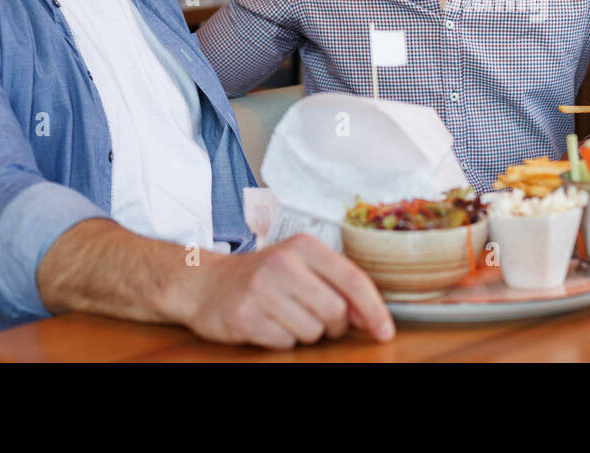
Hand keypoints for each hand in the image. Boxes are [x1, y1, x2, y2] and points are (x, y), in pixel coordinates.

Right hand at [183, 234, 394, 348]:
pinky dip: (282, 340)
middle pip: (335, 311)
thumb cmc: (263, 277)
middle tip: (317, 319)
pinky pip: (285, 343)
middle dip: (333, 325)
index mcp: (304, 246)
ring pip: (312, 331)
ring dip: (305, 332)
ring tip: (285, 316)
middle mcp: (283, 263)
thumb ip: (337, 284)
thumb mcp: (300, 265)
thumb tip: (371, 318)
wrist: (204, 283)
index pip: (353, 280)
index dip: (374, 310)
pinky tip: (267, 324)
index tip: (385, 332)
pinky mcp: (244, 317)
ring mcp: (261, 290)